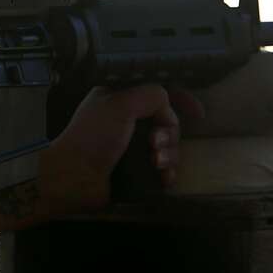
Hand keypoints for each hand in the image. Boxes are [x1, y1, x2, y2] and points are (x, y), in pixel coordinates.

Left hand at [39, 85, 203, 213]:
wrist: (74, 178)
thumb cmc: (93, 136)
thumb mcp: (121, 104)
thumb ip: (151, 95)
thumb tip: (168, 105)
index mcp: (120, 98)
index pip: (157, 93)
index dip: (181, 100)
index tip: (198, 113)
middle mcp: (127, 120)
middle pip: (168, 122)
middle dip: (169, 133)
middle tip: (155, 144)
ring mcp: (132, 146)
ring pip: (168, 147)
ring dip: (169, 154)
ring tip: (156, 163)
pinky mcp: (136, 170)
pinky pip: (164, 169)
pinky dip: (168, 173)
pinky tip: (164, 178)